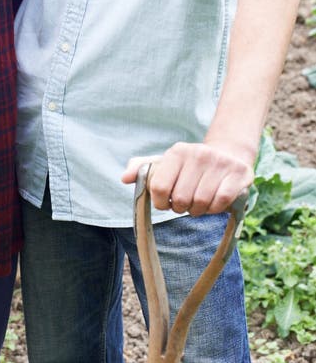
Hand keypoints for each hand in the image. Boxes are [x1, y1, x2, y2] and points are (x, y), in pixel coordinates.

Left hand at [122, 141, 253, 216]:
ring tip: (199, 203)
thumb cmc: (190, 165)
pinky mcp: (238, 175)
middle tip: (184, 204)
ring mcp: (219, 163)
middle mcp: (198, 154)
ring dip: (198, 210)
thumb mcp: (166, 163)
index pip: (159, 186)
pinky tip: (214, 203)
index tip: (165, 202)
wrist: (228, 154)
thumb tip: (124, 178)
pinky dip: (215, 209)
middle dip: (180, 208)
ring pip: (201, 203)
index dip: (160, 202)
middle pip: (180, 199)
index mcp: (177, 151)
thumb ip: (143, 169)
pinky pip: (220, 203)